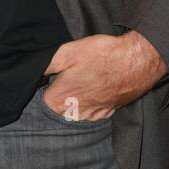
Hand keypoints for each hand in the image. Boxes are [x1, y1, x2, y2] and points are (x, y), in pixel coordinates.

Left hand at [42, 32, 166, 120]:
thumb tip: (31, 70)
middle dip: (59, 92)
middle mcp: (74, 113)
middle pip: (57, 106)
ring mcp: (92, 115)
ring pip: (74, 109)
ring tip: (84, 78)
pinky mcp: (107, 112)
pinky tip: (96, 85)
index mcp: (60, 100)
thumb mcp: (67, 53)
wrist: (137, 62)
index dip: (45, 84)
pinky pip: (91, 109)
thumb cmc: (102, 56)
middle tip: (68, 74)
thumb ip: (45, 64)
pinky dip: (91, 100)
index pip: (40, 99)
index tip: (52, 74)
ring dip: (76, 97)